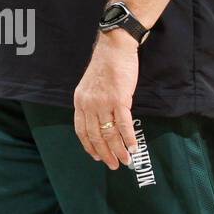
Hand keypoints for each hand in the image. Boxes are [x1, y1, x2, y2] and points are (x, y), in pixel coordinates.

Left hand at [73, 30, 140, 169]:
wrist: (114, 48)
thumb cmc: (105, 66)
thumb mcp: (90, 86)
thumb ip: (92, 103)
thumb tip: (99, 123)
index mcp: (80, 101)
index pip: (81, 129)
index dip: (89, 145)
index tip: (96, 156)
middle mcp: (89, 103)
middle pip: (95, 135)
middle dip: (104, 152)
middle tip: (113, 165)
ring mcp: (103, 102)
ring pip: (109, 132)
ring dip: (118, 150)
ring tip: (125, 160)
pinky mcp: (119, 99)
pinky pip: (123, 124)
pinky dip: (128, 138)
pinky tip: (133, 147)